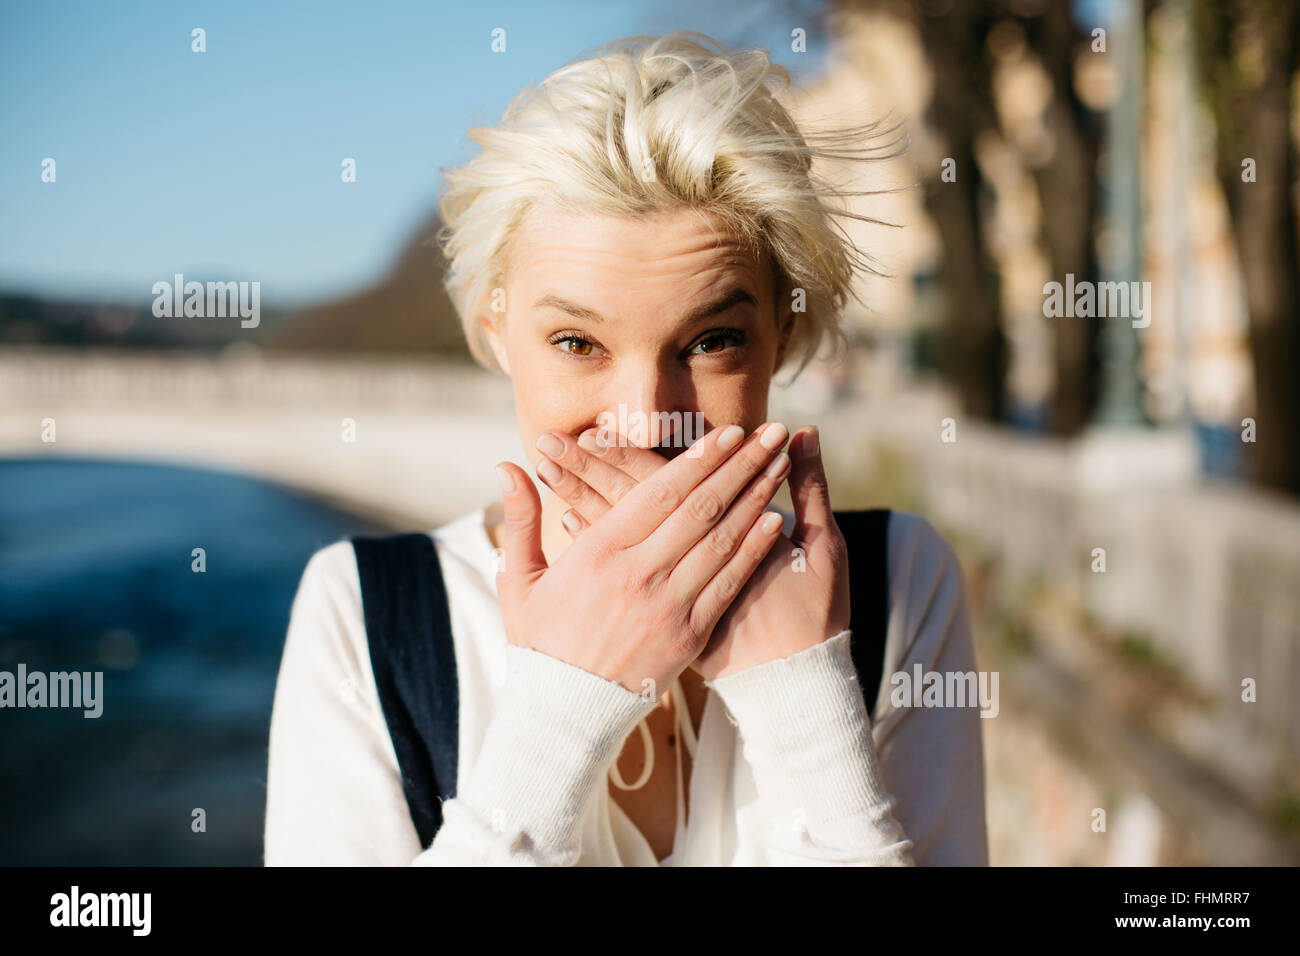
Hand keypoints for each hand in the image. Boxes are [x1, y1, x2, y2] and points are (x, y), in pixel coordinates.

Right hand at [493, 423, 791, 693]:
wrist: (563, 712)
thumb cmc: (539, 641)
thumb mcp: (517, 579)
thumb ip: (519, 519)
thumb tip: (507, 465)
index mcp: (597, 551)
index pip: (659, 492)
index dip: (700, 460)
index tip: (729, 434)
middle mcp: (637, 573)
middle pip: (701, 507)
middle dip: (740, 465)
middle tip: (771, 434)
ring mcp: (668, 605)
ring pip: (722, 540)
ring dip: (756, 498)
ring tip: (781, 465)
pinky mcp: (689, 635)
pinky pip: (728, 584)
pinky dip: (754, 551)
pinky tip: (776, 523)